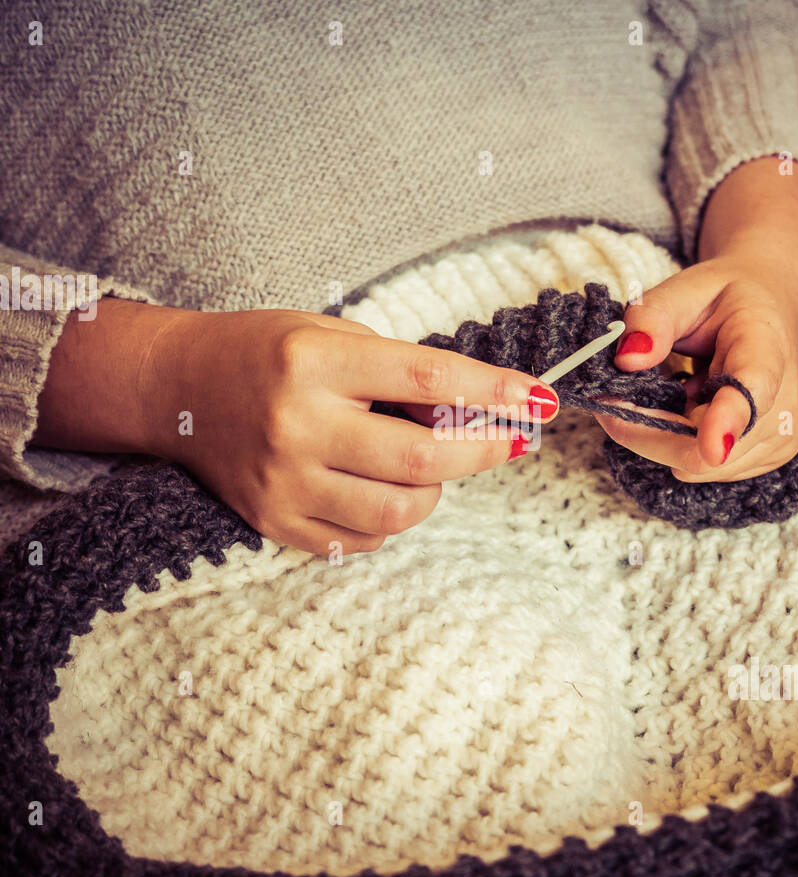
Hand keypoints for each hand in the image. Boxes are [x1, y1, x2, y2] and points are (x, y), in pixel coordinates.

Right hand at [34, 300, 558, 554]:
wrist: (179, 390)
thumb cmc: (268, 353)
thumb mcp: (333, 336)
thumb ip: (401, 372)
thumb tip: (481, 412)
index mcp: (313, 363)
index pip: (427, 381)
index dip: (493, 394)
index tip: (539, 401)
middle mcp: (296, 425)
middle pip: (421, 460)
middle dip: (482, 452)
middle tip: (508, 441)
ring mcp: (283, 483)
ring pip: (398, 511)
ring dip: (434, 491)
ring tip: (424, 464)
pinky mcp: (275, 523)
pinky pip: (362, 540)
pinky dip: (390, 518)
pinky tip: (379, 486)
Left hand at [591, 259, 797, 480]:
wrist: (766, 312)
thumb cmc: (723, 300)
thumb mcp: (683, 289)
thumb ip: (652, 318)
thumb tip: (627, 359)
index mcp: (766, 347)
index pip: (753, 389)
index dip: (728, 421)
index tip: (711, 449)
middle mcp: (783, 403)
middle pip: (703, 447)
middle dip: (646, 428)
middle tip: (612, 397)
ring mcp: (779, 437)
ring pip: (694, 465)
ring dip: (659, 436)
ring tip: (665, 391)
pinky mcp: (768, 457)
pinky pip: (701, 467)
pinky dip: (677, 444)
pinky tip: (686, 408)